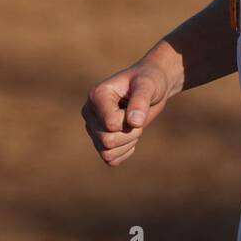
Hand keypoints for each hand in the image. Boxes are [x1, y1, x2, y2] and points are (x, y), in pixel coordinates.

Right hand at [81, 50, 177, 167]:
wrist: (150, 88)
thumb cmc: (149, 81)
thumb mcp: (149, 85)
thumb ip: (141, 101)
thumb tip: (134, 122)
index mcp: (97, 95)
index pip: (111, 124)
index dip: (129, 121)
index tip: (136, 105)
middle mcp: (90, 112)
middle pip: (107, 140)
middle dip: (130, 133)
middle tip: (137, 118)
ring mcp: (93, 128)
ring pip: (107, 152)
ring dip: (128, 143)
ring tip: (133, 125)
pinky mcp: (99, 141)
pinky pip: (110, 159)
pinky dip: (124, 152)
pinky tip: (130, 136)